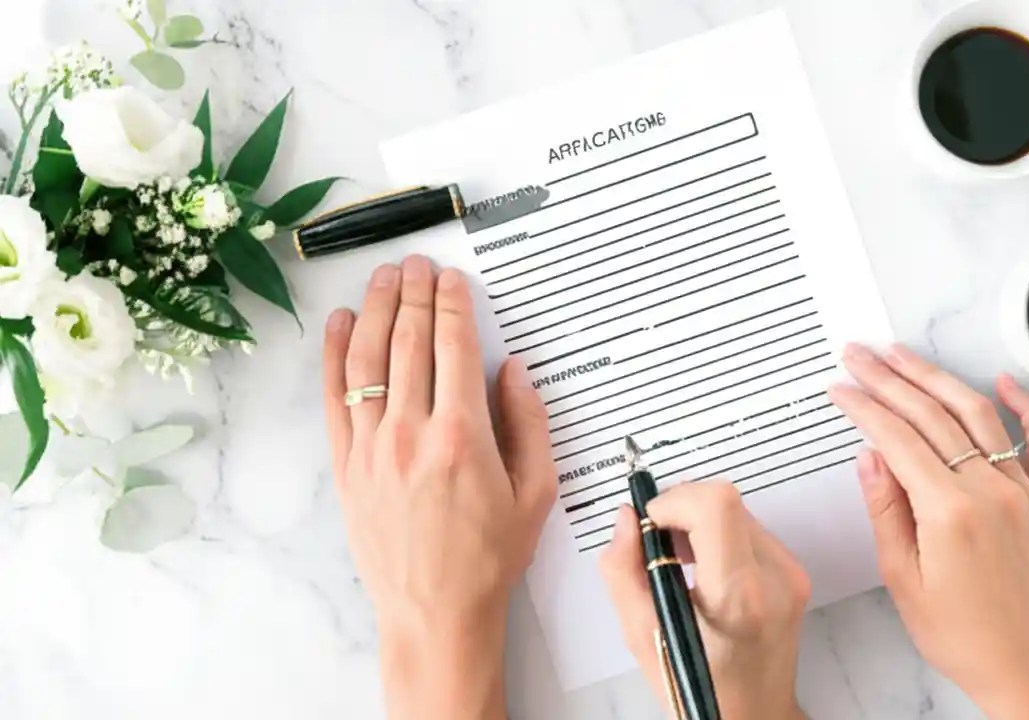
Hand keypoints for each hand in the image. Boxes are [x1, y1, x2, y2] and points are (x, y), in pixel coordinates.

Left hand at [322, 256, 555, 719]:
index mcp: (462, 436)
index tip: (454, 279)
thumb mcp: (536, 492)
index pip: (454, 347)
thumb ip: (529, 423)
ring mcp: (372, 448)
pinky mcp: (346, 467)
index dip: (454, 304)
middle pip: (410, 342)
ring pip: (369, 360)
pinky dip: (336, 355)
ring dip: (376, 310)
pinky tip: (342, 325)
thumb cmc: (490, 557)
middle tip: (419, 264)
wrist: (436, 612)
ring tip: (384, 278)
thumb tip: (512, 370)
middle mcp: (411, 434)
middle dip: (415, 294)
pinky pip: (335, 398)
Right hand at [600, 482, 809, 719]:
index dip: (674, 501)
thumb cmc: (696, 687)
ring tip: (678, 561)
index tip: (650, 525)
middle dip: (681, 509)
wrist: (753, 717)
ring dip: (699, 522)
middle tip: (656, 543)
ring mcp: (791, 573)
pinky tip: (703, 569)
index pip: (715, 505)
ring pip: (737, 510)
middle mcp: (774, 577)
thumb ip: (624, 571)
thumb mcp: (642, 636)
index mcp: (737, 596)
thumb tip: (627, 518)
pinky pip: (750, 530)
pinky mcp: (795, 572)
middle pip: (725, 501)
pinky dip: (719, 536)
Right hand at [829, 343, 1028, 719]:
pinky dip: (1025, 407)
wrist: (1019, 663)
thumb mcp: (902, 577)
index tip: (841, 388)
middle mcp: (989, 491)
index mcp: (950, 511)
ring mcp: (1019, 491)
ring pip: (977, 414)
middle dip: (890, 378)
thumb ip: (886, 509)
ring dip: (937, 378)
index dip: (864, 407)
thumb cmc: (959, 633)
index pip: (897, 438)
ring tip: (905, 355)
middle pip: (933, 414)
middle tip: (861, 355)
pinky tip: (1003, 382)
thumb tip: (871, 456)